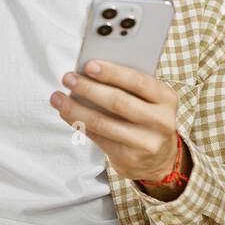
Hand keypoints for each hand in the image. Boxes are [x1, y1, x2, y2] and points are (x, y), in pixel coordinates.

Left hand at [50, 59, 187, 191]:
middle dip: (89, 89)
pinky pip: (97, 137)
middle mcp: (160, 121)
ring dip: (75, 109)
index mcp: (166, 99)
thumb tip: (90, 72)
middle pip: (118, 102)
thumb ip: (129, 86)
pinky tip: (65, 113)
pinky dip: (78, 123)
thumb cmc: (147, 118)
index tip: (88, 65)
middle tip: (68, 78)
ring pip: (103, 123)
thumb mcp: (149, 100)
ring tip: (57, 97)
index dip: (112, 73)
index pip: (139, 82)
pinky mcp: (129, 158)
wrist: (160, 160)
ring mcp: (146, 142)